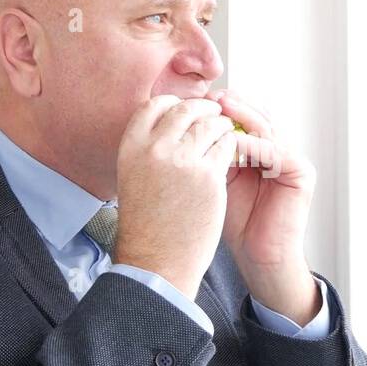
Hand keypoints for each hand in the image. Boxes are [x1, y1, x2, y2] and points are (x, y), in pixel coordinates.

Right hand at [113, 96, 238, 300]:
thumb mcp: (134, 177)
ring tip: (227, 132)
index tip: (186, 110)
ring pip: (211, 125)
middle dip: (204, 108)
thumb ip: (149, 150)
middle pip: (185, 110)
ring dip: (222, 125)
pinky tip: (235, 152)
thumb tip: (169, 125)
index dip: (174, 104)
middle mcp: (154, 149)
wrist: (157, 261)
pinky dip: (234, 145)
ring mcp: (182, 161)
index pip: (154, 106)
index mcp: (131, 147)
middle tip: (215, 112)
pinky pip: (227, 146)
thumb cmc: (147, 224)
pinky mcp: (208, 176)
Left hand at [207, 89, 320, 325]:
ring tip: (221, 108)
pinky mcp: (302, 173)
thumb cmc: (235, 223)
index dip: (221, 109)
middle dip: (232, 107)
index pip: (242, 120)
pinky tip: (232, 140)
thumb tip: (183, 122)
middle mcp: (278, 151)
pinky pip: (274, 151)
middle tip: (211, 96)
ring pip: (265, 129)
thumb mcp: (216, 179)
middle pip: (256, 118)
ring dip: (242, 118)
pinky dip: (252, 144)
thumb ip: (209, 152)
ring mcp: (292, 160)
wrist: (258, 258)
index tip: (196, 100)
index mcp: (260, 151)